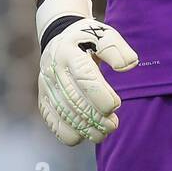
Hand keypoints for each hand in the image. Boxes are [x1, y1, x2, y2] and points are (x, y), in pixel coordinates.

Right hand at [34, 0, 137, 145]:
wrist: (59, 37)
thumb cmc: (87, 38)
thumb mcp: (103, 34)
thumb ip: (116, 48)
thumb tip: (128, 65)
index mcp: (69, 52)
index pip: (84, 76)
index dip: (100, 95)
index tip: (115, 105)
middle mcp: (53, 69)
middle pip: (74, 99)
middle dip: (96, 117)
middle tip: (113, 125)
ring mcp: (46, 85)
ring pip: (63, 114)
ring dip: (85, 129)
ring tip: (103, 133)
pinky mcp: (43, 98)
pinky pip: (52, 121)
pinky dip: (67, 133)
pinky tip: (83, 136)